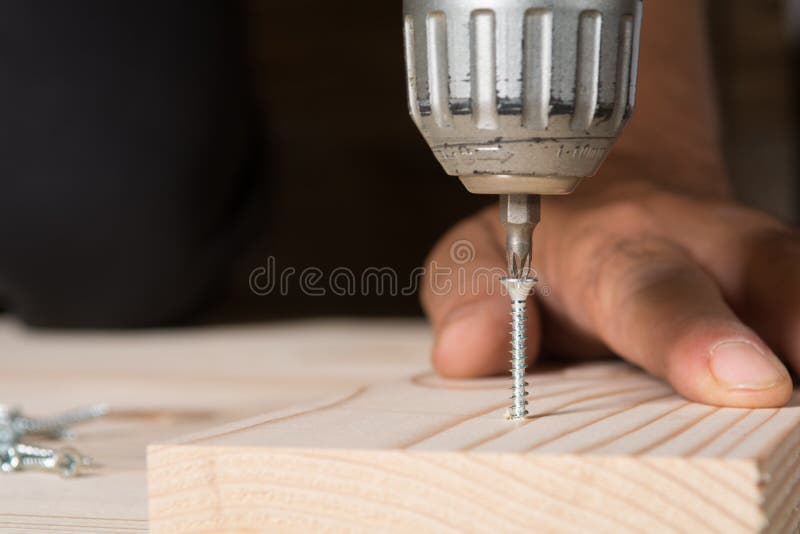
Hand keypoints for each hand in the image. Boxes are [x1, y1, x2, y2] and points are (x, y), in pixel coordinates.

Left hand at [421, 179, 796, 407]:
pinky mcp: (777, 289)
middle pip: (768, 275)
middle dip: (794, 323)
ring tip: (798, 412)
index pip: (652, 291)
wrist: (617, 192)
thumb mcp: (480, 253)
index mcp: (613, 245)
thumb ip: (468, 295)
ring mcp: (753, 267)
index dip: (691, 333)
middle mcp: (700, 246)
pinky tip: (788, 397)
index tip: (734, 380)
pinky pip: (794, 309)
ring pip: (798, 285)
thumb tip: (470, 348)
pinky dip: (795, 335)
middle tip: (784, 389)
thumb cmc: (541, 241)